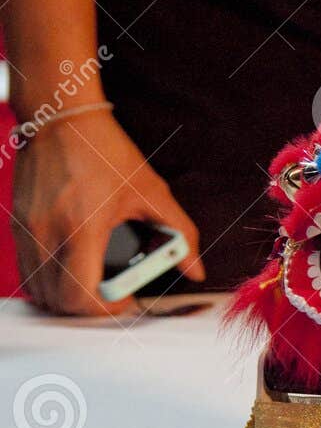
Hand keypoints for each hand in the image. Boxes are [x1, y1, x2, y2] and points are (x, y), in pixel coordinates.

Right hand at [11, 109, 203, 315]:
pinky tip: (75, 267)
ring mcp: (26, 229)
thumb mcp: (152, 191)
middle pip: (57, 301)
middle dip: (89, 308)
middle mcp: (47, 232)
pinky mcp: (17, 224)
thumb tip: (196, 269)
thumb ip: (180, 233)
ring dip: (67, 297)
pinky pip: (27, 269)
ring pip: (38, 290)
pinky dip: (49, 280)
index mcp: (82, 226)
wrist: (61, 118)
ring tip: (96, 282)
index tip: (127, 299)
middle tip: (115, 295)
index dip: (106, 309)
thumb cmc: (107, 152)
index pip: (81, 294)